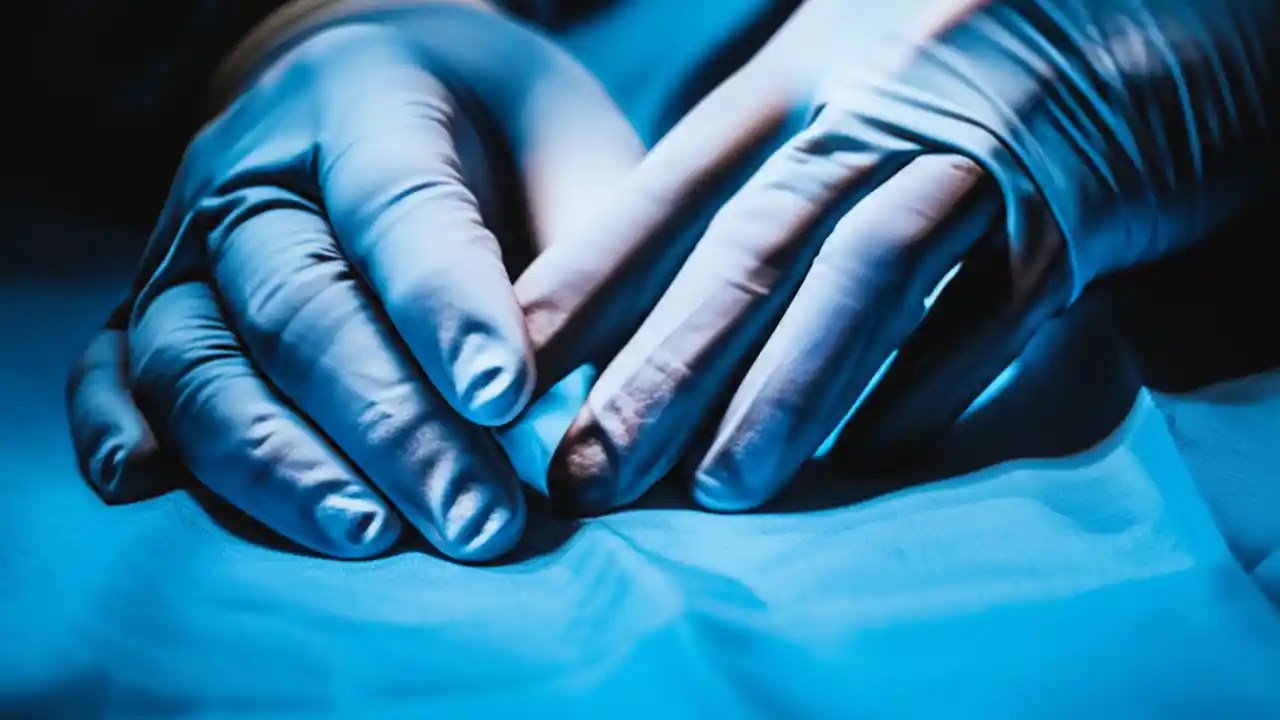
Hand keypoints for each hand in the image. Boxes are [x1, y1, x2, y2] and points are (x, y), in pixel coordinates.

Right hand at [66, 1, 640, 558]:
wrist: (374, 82)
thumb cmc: (494, 128)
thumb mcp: (567, 146)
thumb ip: (595, 251)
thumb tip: (609, 397)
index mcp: (367, 104)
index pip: (400, 211)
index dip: (447, 306)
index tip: (506, 398)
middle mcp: (255, 174)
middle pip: (302, 306)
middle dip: (392, 424)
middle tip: (480, 521)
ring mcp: (189, 244)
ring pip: (202, 356)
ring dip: (279, 459)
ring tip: (368, 536)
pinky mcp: (154, 302)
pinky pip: (114, 363)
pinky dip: (115, 424)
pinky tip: (144, 486)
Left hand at [518, 0, 1277, 512]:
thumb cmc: (971, 44)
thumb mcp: (846, 60)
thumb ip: (760, 154)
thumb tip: (651, 285)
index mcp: (804, 66)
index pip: (672, 185)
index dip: (585, 280)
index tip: (512, 367)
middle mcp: (878, 99)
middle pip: (750, 244)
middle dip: (661, 367)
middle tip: (588, 473)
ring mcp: (979, 152)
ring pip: (864, 277)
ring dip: (787, 392)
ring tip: (719, 491)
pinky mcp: (1075, 208)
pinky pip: (992, 312)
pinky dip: (926, 388)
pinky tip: (865, 459)